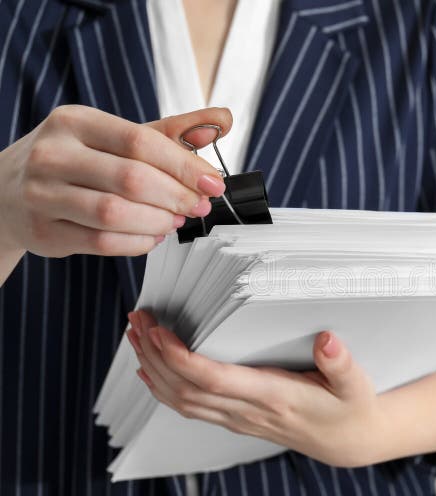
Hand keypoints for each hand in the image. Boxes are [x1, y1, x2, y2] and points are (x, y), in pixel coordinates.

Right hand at [0, 105, 232, 257]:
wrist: (5, 192)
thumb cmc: (75, 160)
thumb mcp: (115, 137)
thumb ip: (170, 132)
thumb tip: (222, 120)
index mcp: (74, 122)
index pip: (140, 141)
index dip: (185, 166)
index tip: (214, 183)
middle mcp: (52, 154)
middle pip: (132, 179)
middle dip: (176, 197)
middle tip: (198, 206)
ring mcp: (42, 194)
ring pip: (117, 214)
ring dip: (158, 222)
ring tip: (175, 220)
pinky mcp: (43, 231)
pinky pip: (103, 243)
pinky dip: (138, 243)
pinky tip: (151, 236)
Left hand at [126, 310, 388, 467]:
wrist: (347, 441)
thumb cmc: (350, 407)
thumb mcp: (355, 384)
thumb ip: (341, 363)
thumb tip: (327, 339)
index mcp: (274, 397)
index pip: (214, 380)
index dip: (181, 358)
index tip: (159, 332)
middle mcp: (249, 412)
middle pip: (186, 389)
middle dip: (155, 356)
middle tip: (137, 321)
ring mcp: (239, 419)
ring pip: (182, 401)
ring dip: (153, 370)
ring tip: (136, 336)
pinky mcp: (236, 420)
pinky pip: (190, 408)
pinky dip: (164, 389)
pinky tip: (150, 371)